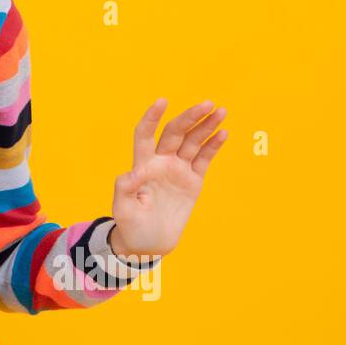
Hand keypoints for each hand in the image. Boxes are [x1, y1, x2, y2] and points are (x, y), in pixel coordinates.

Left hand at [110, 98, 227, 259]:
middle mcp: (161, 162)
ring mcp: (178, 170)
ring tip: (221, 111)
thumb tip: (135, 171)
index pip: (145, 135)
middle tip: (208, 103)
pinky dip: (213, 145)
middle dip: (190, 116)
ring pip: (193, 142)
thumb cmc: (131, 225)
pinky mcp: (193, 180)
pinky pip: (204, 159)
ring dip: (206, 126)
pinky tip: (223, 133)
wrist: (149, 243)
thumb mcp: (123, 209)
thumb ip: (125, 188)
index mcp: (142, 165)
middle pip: (175, 132)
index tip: (162, 101)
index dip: (152, 118)